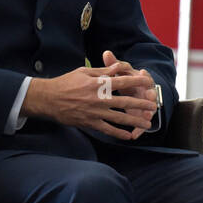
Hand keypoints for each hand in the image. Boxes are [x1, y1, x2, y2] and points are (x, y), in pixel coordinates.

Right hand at [22, 50, 157, 139]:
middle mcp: (99, 98)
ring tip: (147, 124)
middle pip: (126, 101)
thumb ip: (103, 71)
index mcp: (99, 84)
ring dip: (135, 121)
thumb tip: (119, 67)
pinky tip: (129, 136)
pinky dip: (118, 133)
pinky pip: (107, 129)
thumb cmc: (66, 83)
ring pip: (120, 118)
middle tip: (154, 106)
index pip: (124, 82)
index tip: (149, 84)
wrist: (48, 99)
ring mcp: (95, 112)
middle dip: (142, 104)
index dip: (138, 83)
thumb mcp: (84, 72)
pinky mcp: (89, 123)